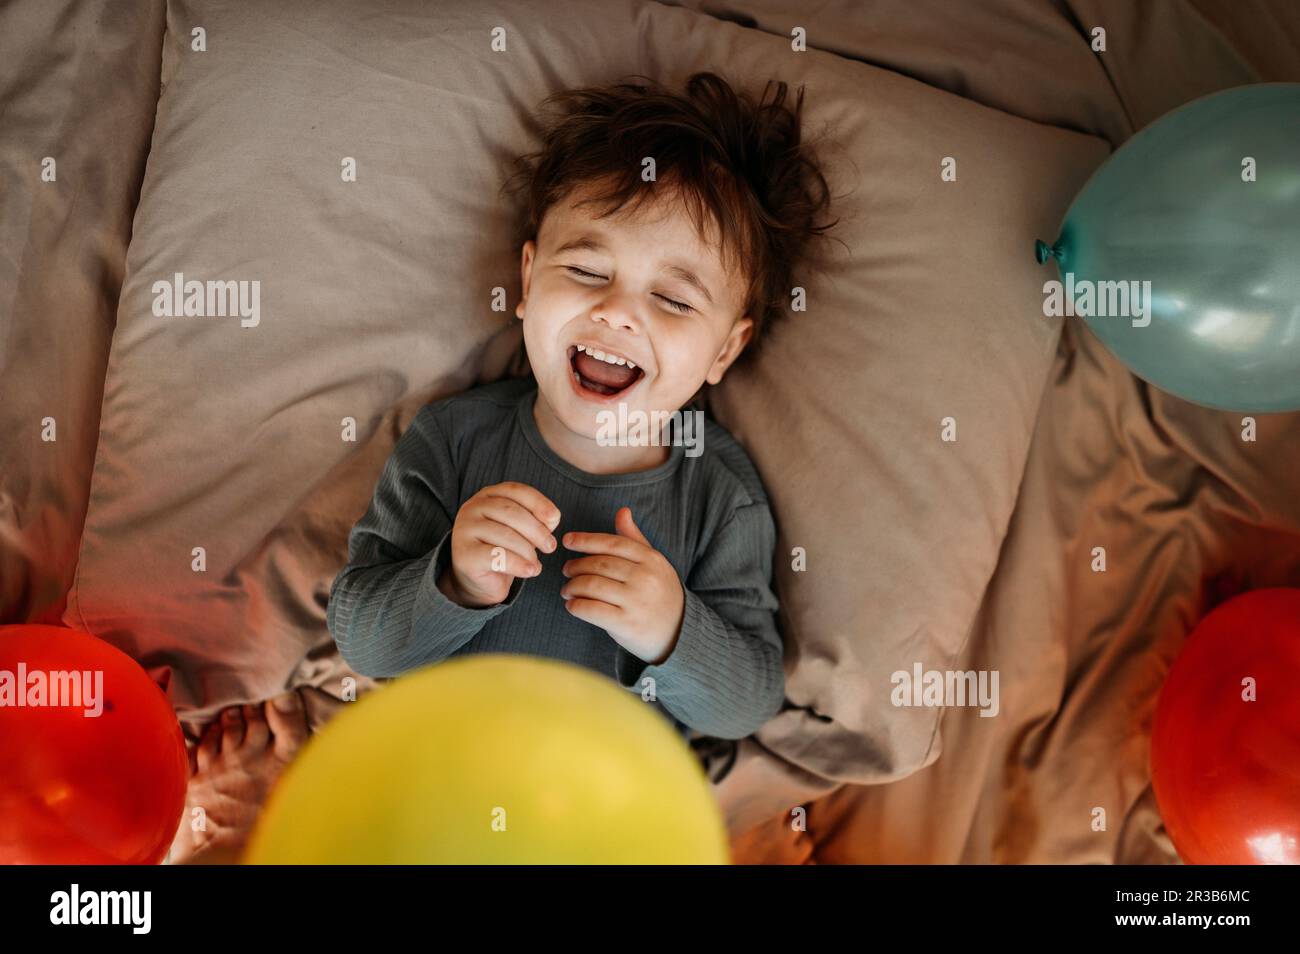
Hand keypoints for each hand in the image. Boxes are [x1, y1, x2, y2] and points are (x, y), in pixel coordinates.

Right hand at [440, 482, 560, 608]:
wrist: (480, 581)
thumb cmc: (504, 549)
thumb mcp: (523, 530)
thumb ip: (537, 520)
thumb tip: (552, 518)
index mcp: (488, 496)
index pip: (515, 491)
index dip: (538, 502)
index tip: (555, 518)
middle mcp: (472, 507)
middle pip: (511, 512)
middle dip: (537, 530)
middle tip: (551, 547)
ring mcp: (464, 529)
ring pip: (505, 535)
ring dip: (528, 551)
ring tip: (536, 563)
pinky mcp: (464, 554)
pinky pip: (497, 557)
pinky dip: (519, 565)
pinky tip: (530, 570)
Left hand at [560, 506, 684, 664]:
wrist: (679, 632)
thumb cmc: (661, 594)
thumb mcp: (655, 564)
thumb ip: (635, 539)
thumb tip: (622, 511)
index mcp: (651, 559)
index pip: (613, 543)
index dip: (586, 540)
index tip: (568, 540)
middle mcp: (645, 578)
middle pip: (599, 564)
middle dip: (576, 566)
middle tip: (567, 570)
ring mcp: (636, 602)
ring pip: (591, 585)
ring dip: (572, 587)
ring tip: (567, 590)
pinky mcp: (626, 624)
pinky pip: (592, 610)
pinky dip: (576, 606)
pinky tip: (572, 606)